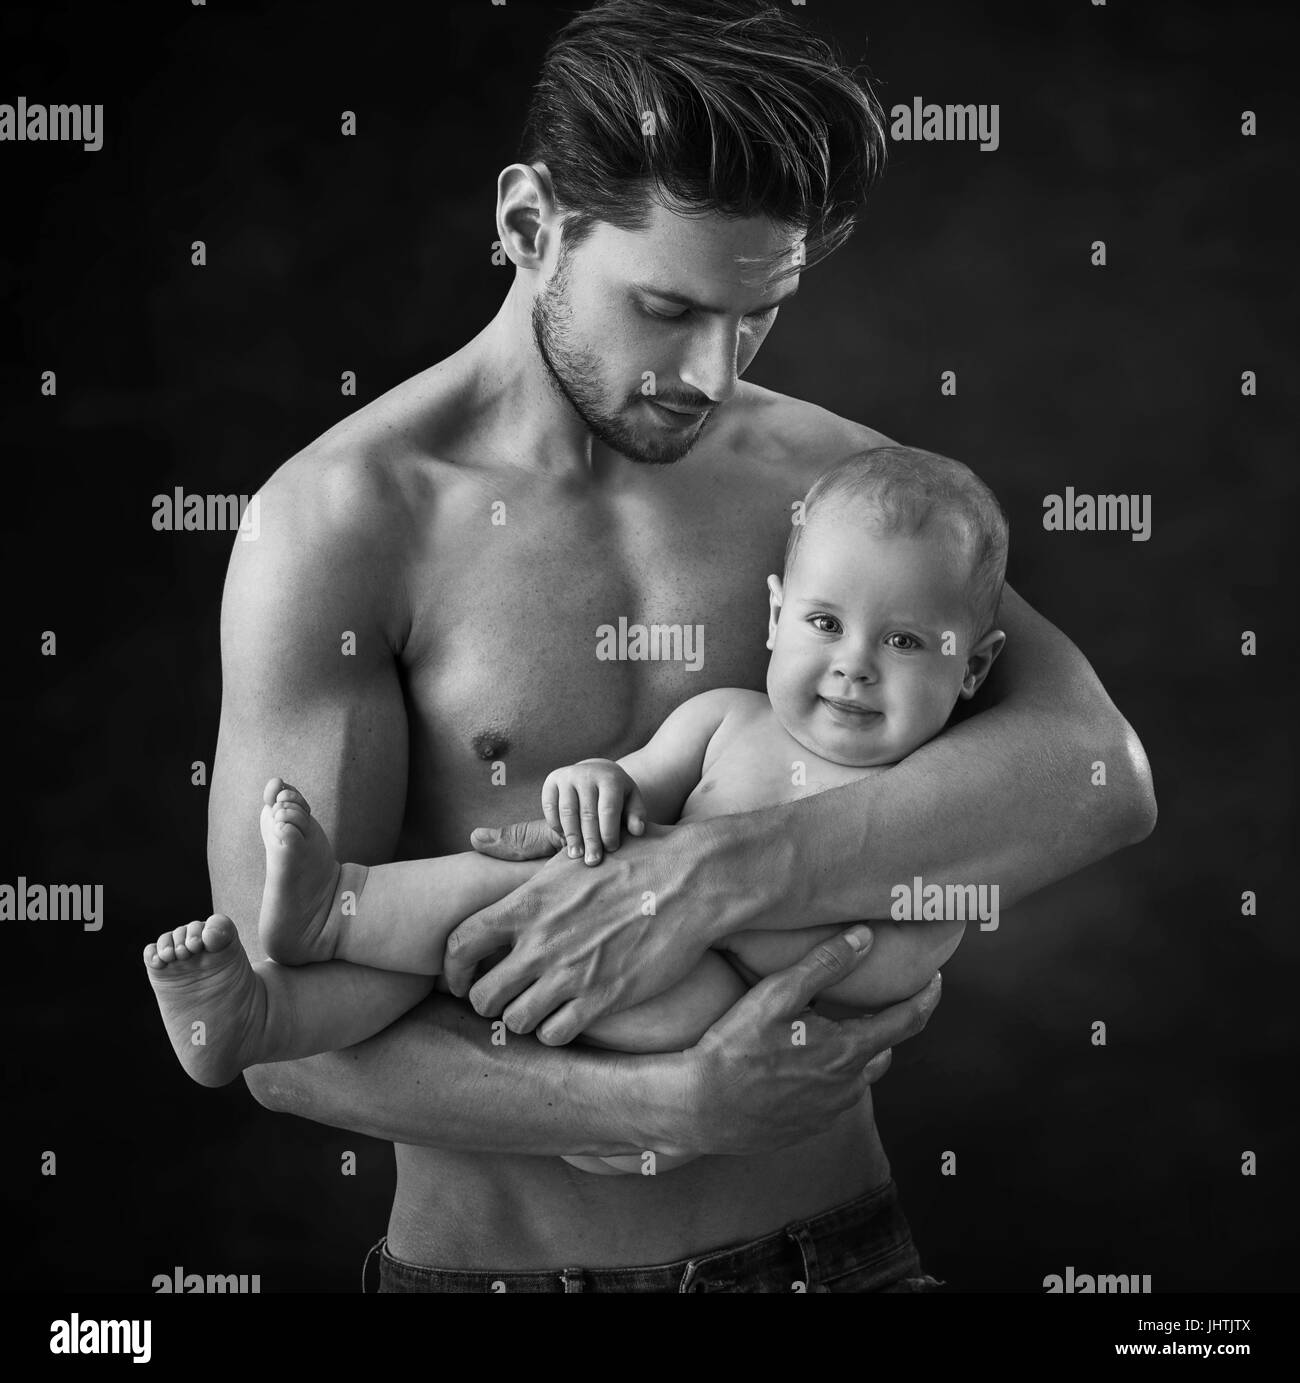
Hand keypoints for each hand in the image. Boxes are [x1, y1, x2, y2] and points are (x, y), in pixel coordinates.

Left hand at [444, 823, 715, 1042]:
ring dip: (522, 1017)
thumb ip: (522, 855)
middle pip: (482, 995)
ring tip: (536, 1006)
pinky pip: (555, 1034)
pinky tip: (567, 1014)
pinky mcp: (604, 997)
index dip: (452, 969)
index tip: (461, 978)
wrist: (691, 879)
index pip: (459, 945)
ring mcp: (571, 973)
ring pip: (515, 1021)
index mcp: (527, 903)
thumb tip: (478, 840)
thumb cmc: (634, 856)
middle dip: (487, 1000)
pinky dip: (554, 1030)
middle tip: (504, 996)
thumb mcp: (571, 850)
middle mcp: (541, 942)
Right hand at [542, 758, 646, 864]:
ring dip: (572, 836)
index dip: (609, 831)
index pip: (608, 809)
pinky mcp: (551, 781)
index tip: (611, 849)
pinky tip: (564, 838)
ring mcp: (567, 776)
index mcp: (609, 778)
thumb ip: (636, 815)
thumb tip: (637, 831)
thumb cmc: (616, 793)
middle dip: (590, 840)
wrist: (594, 770)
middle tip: (592, 861)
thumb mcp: (631, 799)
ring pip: (567, 812)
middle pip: (587, 813)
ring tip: (576, 855)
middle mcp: (586, 774)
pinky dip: (556, 825)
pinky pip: (551, 808)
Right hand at [671, 931, 942, 1157]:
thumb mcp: (776, 994)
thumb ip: (825, 964)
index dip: (926, 997)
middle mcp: (848, 1086)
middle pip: (883, 1050)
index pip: (907, 1021)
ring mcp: (829, 1112)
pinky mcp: (809, 1128)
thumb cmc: (735, 1048)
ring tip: (828, 1030)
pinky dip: (828, 1076)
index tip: (935, 980)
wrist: (701, 1108)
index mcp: (847, 1051)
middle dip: (882, 1026)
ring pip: (858, 1076)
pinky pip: (833, 1098)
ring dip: (852, 1053)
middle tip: (868, 1003)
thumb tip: (866, 937)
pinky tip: (799, 1063)